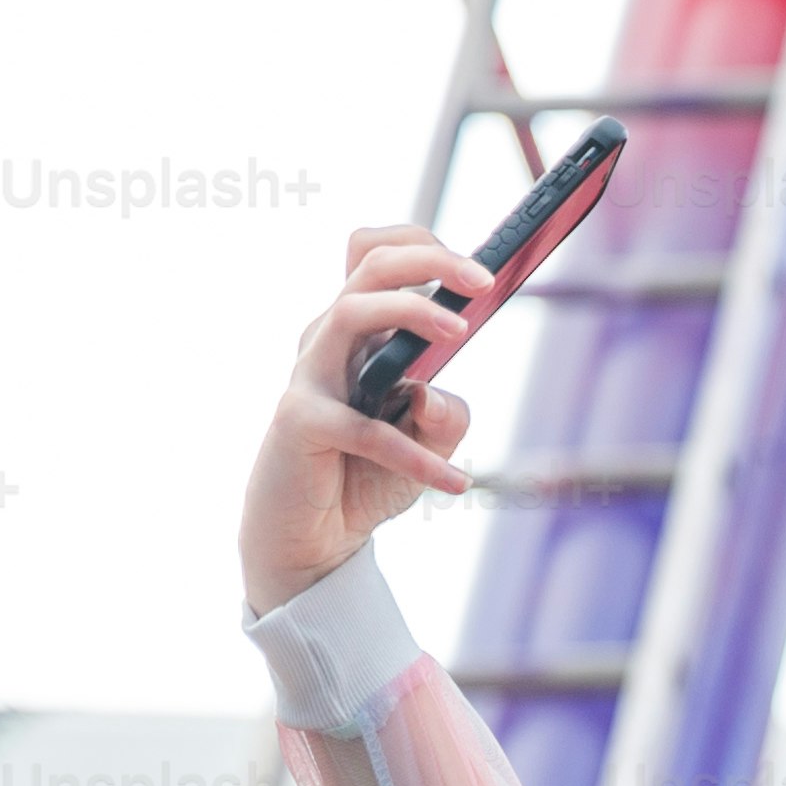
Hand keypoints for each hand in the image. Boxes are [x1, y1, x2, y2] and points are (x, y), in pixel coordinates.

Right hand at [242, 223, 489, 615]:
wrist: (312, 538)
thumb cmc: (367, 476)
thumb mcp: (428, 443)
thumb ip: (447, 415)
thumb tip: (434, 391)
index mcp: (359, 333)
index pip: (375, 257)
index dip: (423, 247)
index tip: (481, 270)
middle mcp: (330, 341)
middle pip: (370, 267)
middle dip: (432, 262)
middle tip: (483, 282)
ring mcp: (310, 376)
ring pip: (352, 312)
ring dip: (414, 313)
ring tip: (461, 333)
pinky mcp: (301, 421)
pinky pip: (364, 427)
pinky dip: (416, 455)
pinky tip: (455, 482)